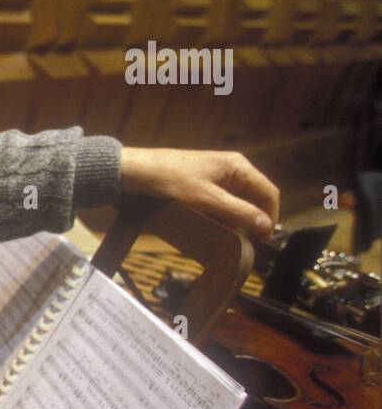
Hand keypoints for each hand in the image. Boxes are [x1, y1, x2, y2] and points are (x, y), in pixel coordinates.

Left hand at [119, 147, 279, 241]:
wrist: (137, 170)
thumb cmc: (170, 180)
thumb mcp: (206, 199)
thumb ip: (238, 211)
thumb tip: (265, 225)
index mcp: (238, 167)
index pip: (269, 193)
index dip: (270, 217)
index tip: (263, 240)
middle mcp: (233, 169)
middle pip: (255, 198)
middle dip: (252, 220)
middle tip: (246, 242)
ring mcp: (218, 176)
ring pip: (238, 202)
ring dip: (235, 220)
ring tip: (226, 234)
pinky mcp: (204, 184)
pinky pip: (221, 203)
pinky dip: (221, 215)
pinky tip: (211, 225)